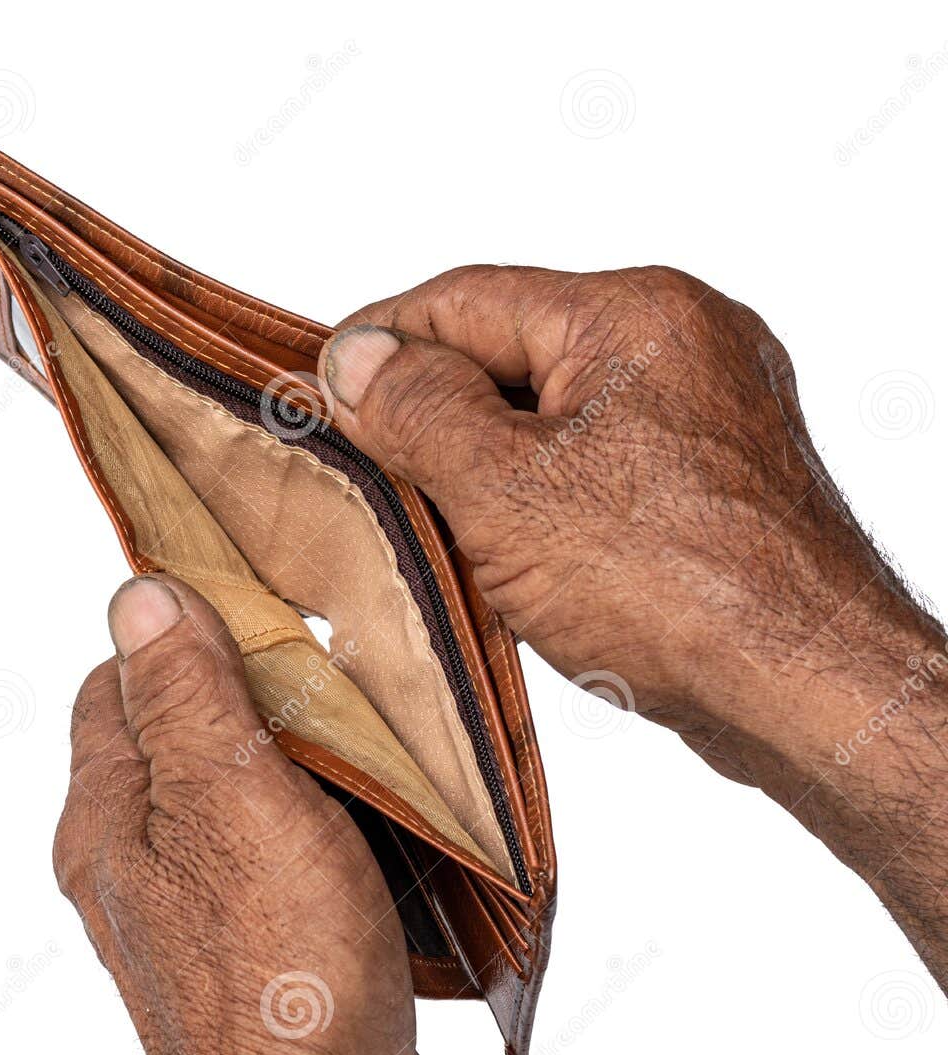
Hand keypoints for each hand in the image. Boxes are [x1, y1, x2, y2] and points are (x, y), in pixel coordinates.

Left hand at [55, 575, 420, 1054]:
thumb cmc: (273, 969)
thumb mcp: (227, 797)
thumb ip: (184, 696)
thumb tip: (139, 597)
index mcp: (106, 816)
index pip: (112, 682)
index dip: (178, 635)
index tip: (253, 610)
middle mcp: (130, 862)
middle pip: (173, 735)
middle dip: (242, 696)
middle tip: (320, 679)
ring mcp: (185, 910)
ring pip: (226, 795)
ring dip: (287, 763)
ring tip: (354, 749)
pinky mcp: (245, 948)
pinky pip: (266, 854)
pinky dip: (310, 827)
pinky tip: (362, 828)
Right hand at [318, 266, 947, 980]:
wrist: (804, 689)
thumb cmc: (678, 588)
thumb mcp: (504, 489)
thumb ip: (416, 409)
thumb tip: (356, 358)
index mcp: (635, 316)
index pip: (465, 298)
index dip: (377, 344)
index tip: (315, 391)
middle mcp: (680, 344)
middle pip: (507, 354)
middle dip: (431, 413)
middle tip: (366, 471)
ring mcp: (703, 413)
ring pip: (545, 417)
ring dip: (480, 464)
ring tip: (433, 523)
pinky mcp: (709, 479)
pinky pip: (591, 464)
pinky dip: (536, 497)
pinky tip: (506, 551)